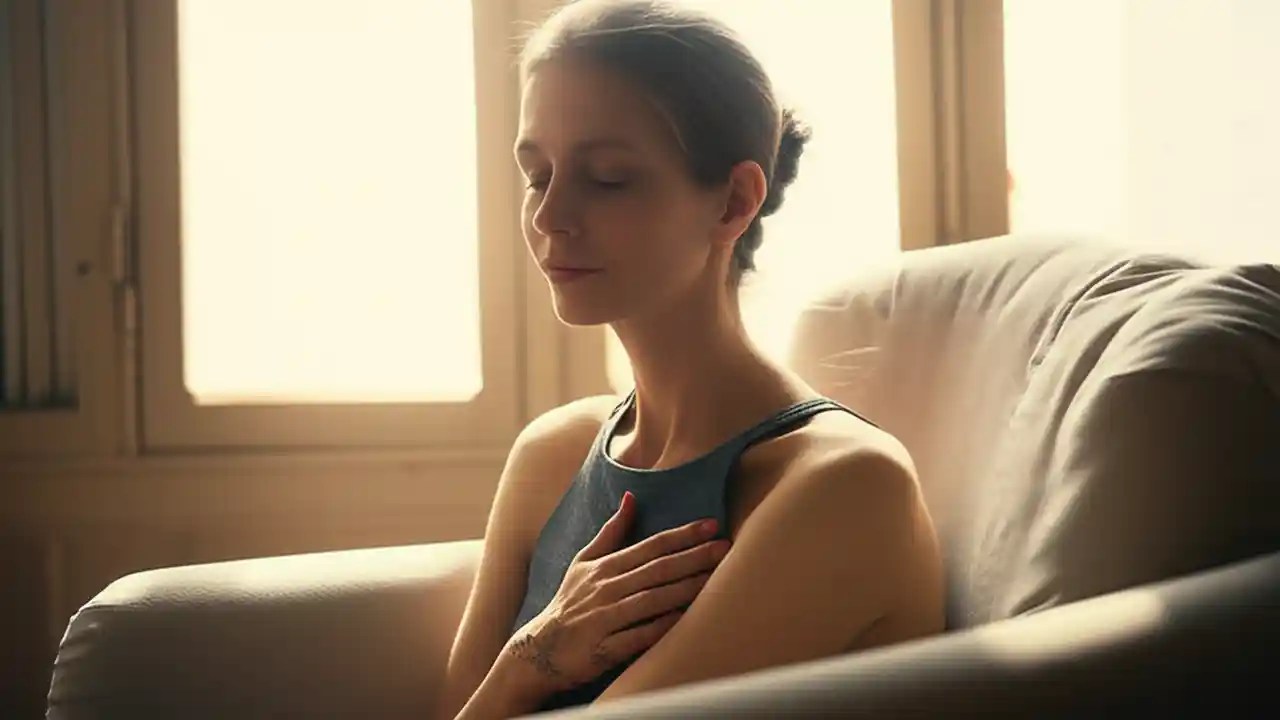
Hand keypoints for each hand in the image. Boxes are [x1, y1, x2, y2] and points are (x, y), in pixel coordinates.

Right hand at [504, 491, 731, 695]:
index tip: (711, 525)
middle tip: (725, 547)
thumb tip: (631, 497)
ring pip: (652, 600)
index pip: (651, 546)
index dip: (682, 535)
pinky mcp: (605, 648)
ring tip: (714, 579)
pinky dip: (661, 626)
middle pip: (657, 569)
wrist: (540, 649)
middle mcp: (607, 589)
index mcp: (605, 567)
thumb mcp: (584, 562)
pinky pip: (639, 636)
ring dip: (685, 588)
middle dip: (693, 557)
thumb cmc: (569, 602)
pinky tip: (685, 618)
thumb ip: (611, 532)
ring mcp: (605, 618)